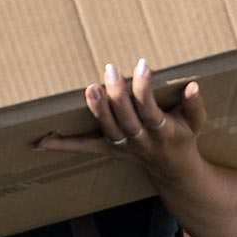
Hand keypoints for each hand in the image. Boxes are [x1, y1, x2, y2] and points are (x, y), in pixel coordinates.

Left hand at [35, 59, 207, 180]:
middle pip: (126, 119)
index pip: (150, 108)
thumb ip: (195, 105)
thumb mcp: (196, 122)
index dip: (145, 88)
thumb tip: (193, 86)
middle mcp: (141, 141)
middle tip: (110, 70)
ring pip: (108, 130)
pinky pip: (85, 148)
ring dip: (97, 110)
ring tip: (90, 88)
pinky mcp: (109, 150)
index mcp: (163, 131)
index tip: (143, 65)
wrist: (174, 171)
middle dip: (117, 95)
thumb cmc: (183, 137)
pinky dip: (63, 145)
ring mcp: (123, 148)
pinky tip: (40, 142)